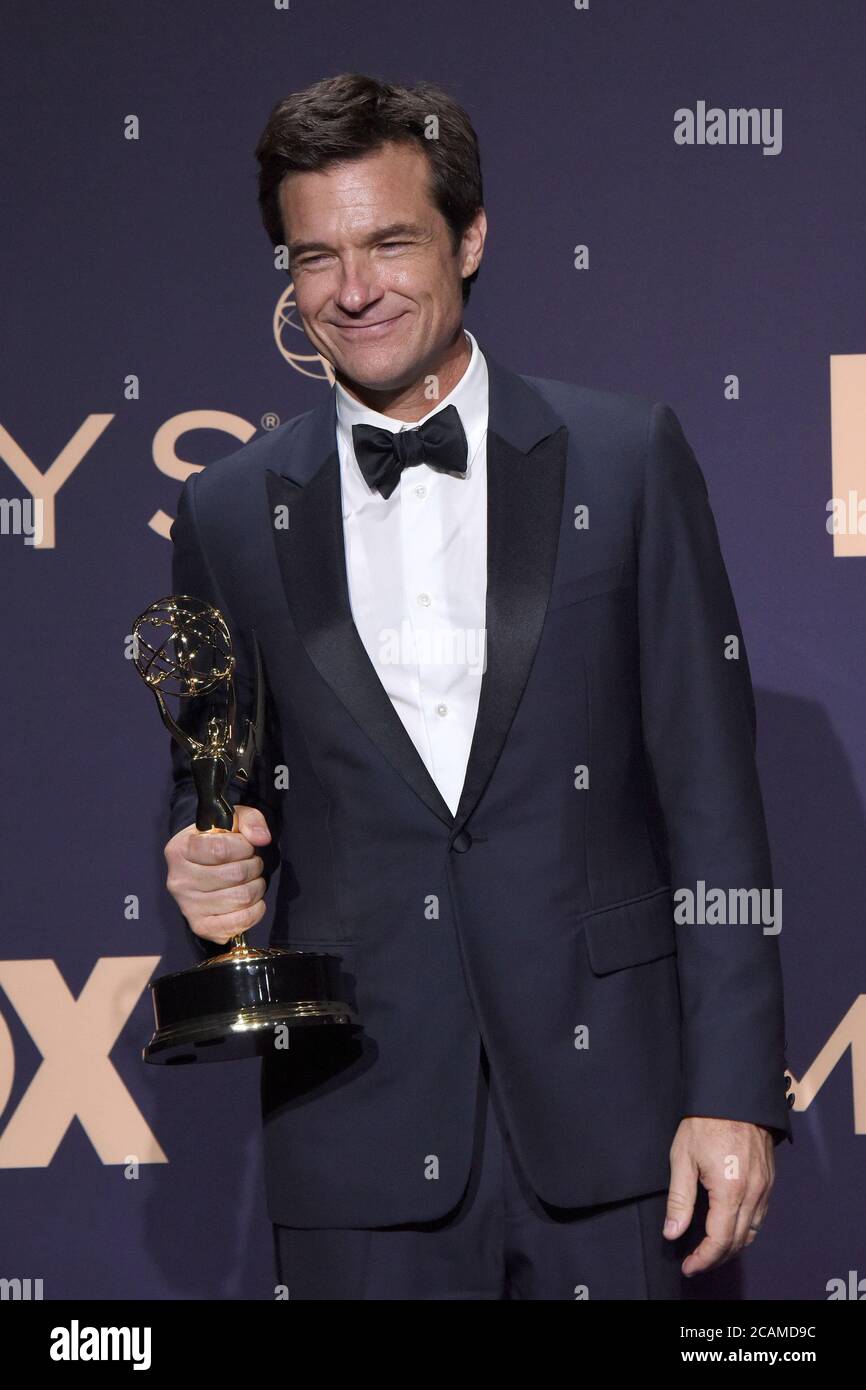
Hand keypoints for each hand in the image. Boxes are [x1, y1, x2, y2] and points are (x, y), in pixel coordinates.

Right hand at [164, 804, 271, 945]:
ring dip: (257, 887)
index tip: (247, 846)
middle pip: (235, 875)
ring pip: (241, 898)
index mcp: (179, 849)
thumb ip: (249, 820)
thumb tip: (262, 838)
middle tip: (252, 864)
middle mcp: (178, 880)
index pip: (220, 850)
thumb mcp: (232, 821)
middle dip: (254, 867)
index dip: (244, 847)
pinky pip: (240, 922)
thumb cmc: (219, 843)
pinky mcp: (201, 926)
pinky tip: (252, 901)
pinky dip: (256, 911)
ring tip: (252, 880)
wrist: (203, 870)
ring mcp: (188, 906)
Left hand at [663, 1115, 774, 1276]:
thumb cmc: (705, 1123)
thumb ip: (679, 1199)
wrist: (733, 1096)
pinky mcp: (769, 1179)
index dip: (703, 1259)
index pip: (719, 1240)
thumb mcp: (682, 1158)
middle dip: (717, 1257)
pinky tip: (730, 1225)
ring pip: (753, 1231)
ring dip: (733, 1245)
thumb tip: (672, 1232)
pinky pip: (761, 1215)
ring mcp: (765, 1187)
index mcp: (730, 1191)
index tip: (688, 1266)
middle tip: (696, 1261)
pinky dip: (745, 1228)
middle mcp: (753, 1193)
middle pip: (738, 1241)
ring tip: (711, 1249)